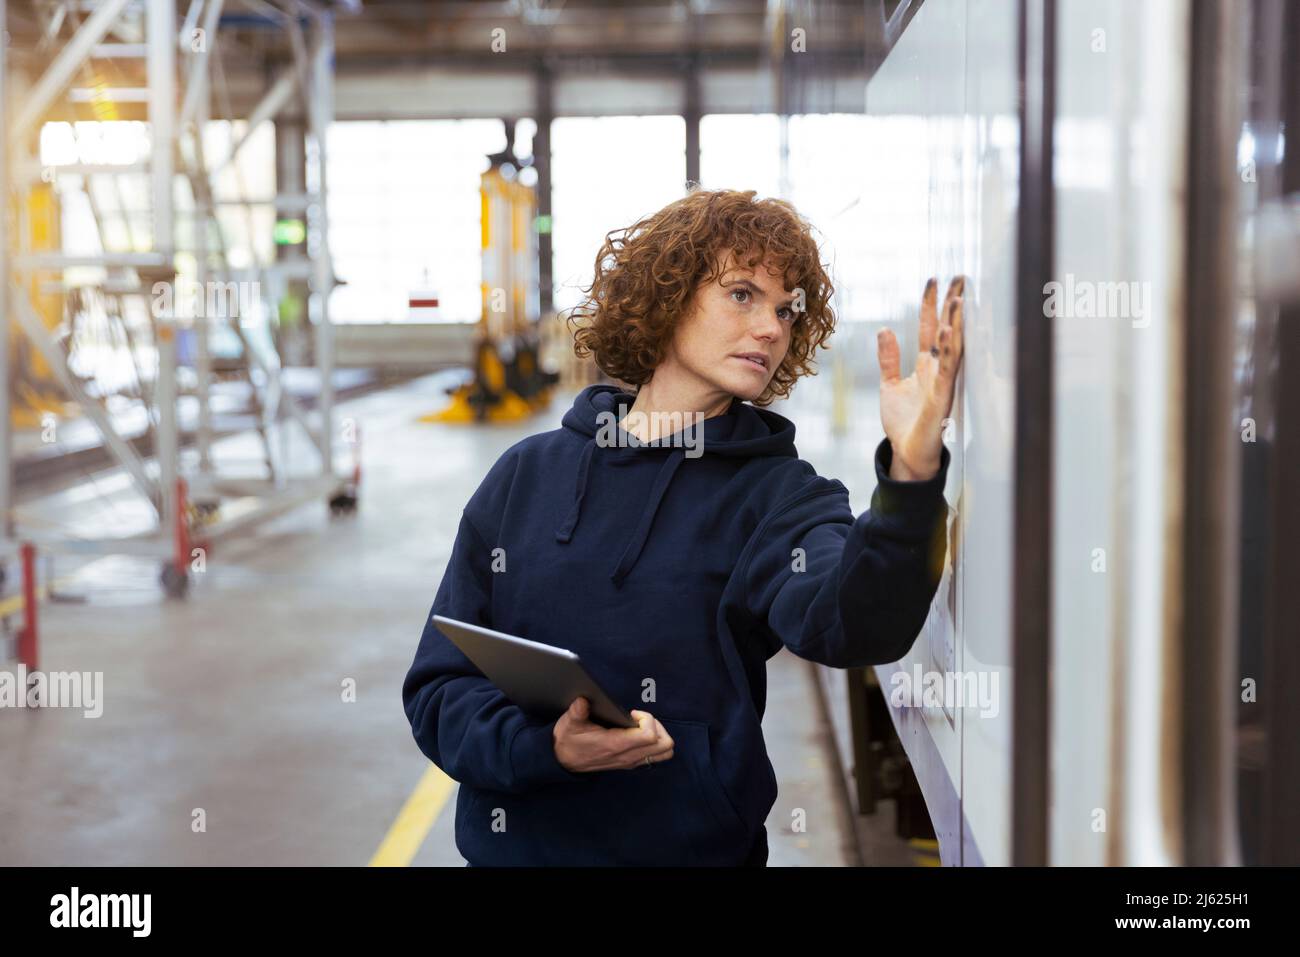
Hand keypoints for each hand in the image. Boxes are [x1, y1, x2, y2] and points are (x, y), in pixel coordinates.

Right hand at [553, 697, 674, 772]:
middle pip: (664, 745)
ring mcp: (631, 762)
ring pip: (664, 752)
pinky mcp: (631, 763)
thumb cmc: (569, 740)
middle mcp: (628, 756)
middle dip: (657, 726)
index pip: (650, 736)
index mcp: (616, 745)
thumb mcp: (569, 723)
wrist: (564, 761)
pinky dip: (655, 744)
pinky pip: (656, 756)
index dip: (647, 719)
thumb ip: (577, 711)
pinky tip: (638, 734)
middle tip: (639, 719)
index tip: (632, 713)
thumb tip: (583, 700)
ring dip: (659, 735)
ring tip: (641, 726)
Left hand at [876, 276, 966, 480]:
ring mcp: (942, 383)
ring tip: (959, 298)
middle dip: (953, 305)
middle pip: (948, 330)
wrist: (907, 454)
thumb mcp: (890, 385)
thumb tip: (884, 330)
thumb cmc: (904, 422)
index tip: (934, 280)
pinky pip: (947, 371)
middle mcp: (938, 370)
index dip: (931, 305)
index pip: (930, 328)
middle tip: (960, 277)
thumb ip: (888, 359)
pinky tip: (950, 333)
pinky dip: (949, 352)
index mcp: (926, 365)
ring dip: (956, 323)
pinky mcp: (941, 398)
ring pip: (953, 347)